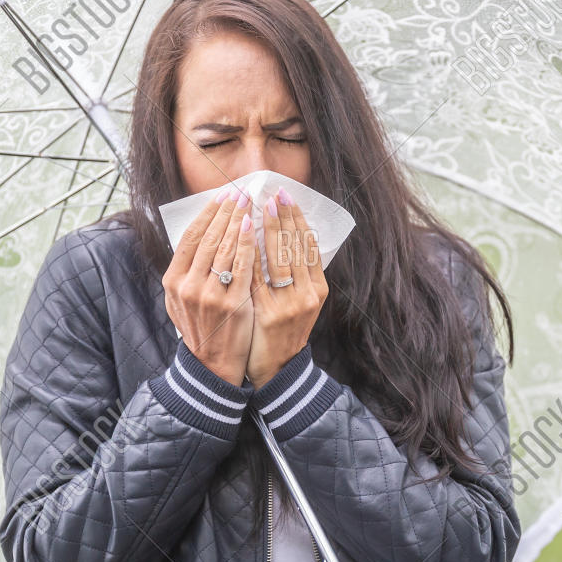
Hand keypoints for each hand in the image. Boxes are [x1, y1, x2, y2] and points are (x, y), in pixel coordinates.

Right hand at [161, 185, 257, 384]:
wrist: (213, 366)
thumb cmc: (202, 328)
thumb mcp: (181, 300)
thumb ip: (187, 271)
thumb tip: (198, 235)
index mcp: (173, 281)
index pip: (191, 237)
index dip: (207, 213)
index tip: (222, 194)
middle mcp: (187, 286)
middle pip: (209, 237)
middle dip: (226, 210)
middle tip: (240, 190)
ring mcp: (209, 295)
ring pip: (225, 247)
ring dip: (238, 219)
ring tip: (251, 201)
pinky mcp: (233, 303)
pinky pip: (242, 266)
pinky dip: (247, 243)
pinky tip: (254, 226)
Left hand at [246, 186, 328, 387]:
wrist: (277, 370)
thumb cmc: (284, 331)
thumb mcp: (300, 302)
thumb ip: (297, 274)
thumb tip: (287, 235)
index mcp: (318, 289)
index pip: (309, 246)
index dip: (298, 219)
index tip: (286, 196)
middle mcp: (308, 295)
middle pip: (295, 248)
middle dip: (283, 217)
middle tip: (273, 192)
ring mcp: (289, 305)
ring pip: (278, 259)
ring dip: (268, 230)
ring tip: (258, 207)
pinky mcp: (268, 315)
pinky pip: (257, 278)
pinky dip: (250, 255)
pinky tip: (242, 237)